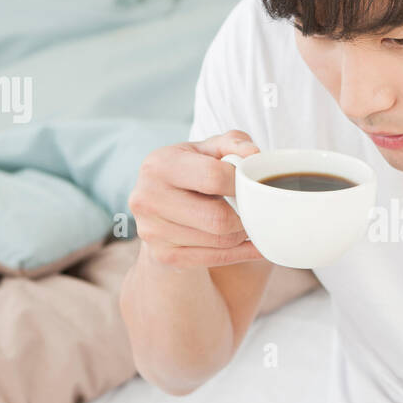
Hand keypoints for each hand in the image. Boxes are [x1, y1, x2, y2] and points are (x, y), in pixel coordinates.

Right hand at [128, 131, 267, 267]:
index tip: (251, 184)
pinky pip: (214, 259)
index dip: (241, 183)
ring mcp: (152, 231)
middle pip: (218, 218)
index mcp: (159, 164)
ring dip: (242, 234)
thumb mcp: (209, 149)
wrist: (158, 205)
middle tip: (254, 209)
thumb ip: (234, 144)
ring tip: (245, 221)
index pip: (214, 177)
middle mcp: (148, 198)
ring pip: (219, 241)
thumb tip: (253, 154)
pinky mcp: (163, 255)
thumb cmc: (192, 171)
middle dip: (245, 215)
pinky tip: (251, 244)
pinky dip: (240, 252)